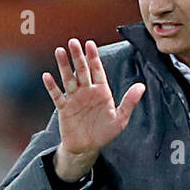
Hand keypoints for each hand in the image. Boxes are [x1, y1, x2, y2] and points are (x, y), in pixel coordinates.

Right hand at [43, 39, 144, 178]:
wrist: (87, 148)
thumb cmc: (104, 133)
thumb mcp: (120, 119)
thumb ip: (129, 102)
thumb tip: (141, 86)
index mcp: (101, 91)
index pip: (97, 70)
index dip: (94, 58)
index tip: (90, 44)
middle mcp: (87, 92)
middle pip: (82, 71)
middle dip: (78, 56)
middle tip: (73, 42)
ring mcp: (74, 99)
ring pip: (68, 79)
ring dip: (64, 66)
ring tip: (59, 51)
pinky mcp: (64, 108)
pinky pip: (57, 96)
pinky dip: (52, 87)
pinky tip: (47, 76)